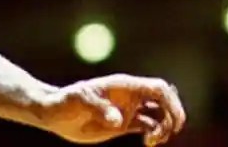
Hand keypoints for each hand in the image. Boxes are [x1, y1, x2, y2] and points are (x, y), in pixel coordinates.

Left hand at [40, 74, 186, 145]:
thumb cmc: (64, 102)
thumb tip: (118, 121)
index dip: (172, 102)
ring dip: (165, 128)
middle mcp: (130, 97)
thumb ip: (98, 108)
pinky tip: (148, 143)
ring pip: (160, 115)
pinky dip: (156, 135)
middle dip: (173, 116)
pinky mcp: (124, 124)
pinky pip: (149, 127)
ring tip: (152, 140)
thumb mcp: (79, 101)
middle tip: (164, 133)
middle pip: (165, 101)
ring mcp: (128, 110)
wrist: (54, 113)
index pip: (159, 88)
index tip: (171, 120)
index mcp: (124, 86)